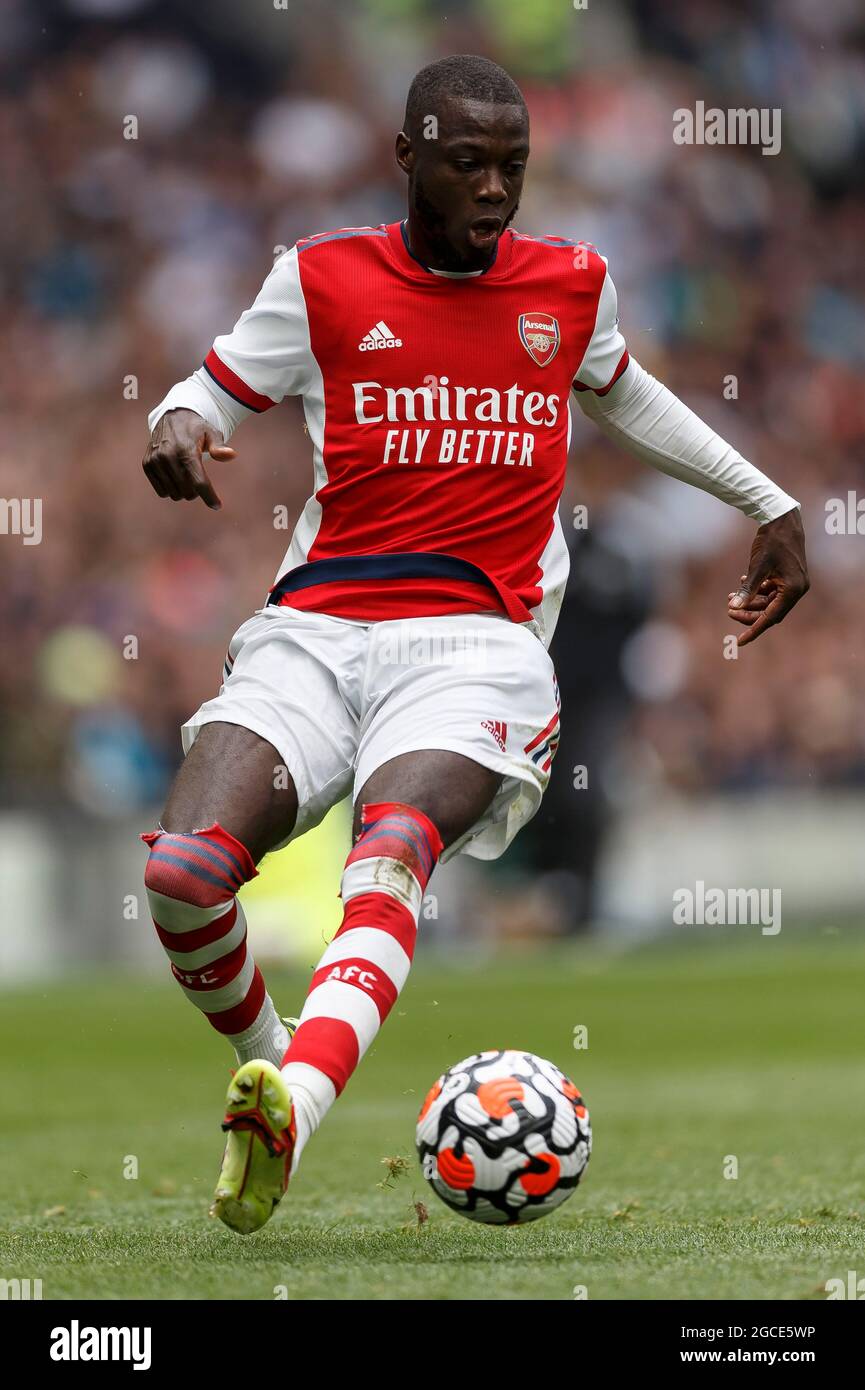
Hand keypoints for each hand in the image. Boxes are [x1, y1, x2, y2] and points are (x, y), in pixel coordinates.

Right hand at [142, 409, 236, 509]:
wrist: (172, 417)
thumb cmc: (196, 429)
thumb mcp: (212, 433)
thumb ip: (220, 447)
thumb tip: (231, 455)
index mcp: (186, 450)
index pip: (199, 482)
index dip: (209, 497)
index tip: (217, 506)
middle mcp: (168, 456)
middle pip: (187, 492)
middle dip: (196, 491)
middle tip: (198, 479)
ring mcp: (155, 461)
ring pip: (174, 494)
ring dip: (183, 491)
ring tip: (186, 476)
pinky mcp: (147, 465)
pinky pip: (161, 492)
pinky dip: (170, 489)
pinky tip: (175, 477)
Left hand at [727, 506, 808, 646]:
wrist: (782, 518)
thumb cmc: (772, 541)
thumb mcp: (757, 566)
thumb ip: (747, 589)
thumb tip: (734, 607)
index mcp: (793, 590)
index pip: (771, 617)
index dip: (754, 629)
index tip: (740, 642)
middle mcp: (796, 589)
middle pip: (770, 612)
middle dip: (749, 613)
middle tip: (728, 611)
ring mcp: (793, 583)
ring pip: (769, 602)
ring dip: (751, 601)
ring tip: (730, 596)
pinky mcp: (787, 576)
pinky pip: (770, 591)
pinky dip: (757, 590)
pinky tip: (741, 581)